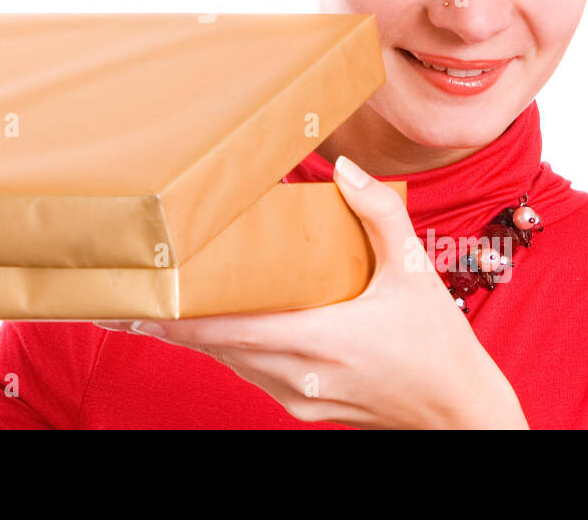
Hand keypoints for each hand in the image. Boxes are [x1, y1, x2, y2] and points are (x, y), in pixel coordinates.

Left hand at [97, 155, 527, 428]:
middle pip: (214, 345)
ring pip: (230, 360)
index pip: (223, 329)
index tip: (130, 305)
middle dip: (171, 320)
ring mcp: (297, 396)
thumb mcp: (414, 272)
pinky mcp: (303, 406)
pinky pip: (252, 372)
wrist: (460, 417)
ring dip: (200, 332)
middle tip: (126, 295)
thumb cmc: (440, 346)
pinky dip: (232, 346)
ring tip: (163, 303)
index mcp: (317, 340)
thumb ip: (379, 215)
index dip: (171, 319)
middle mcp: (297, 374)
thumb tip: (346, 169)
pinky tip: (223, 321)